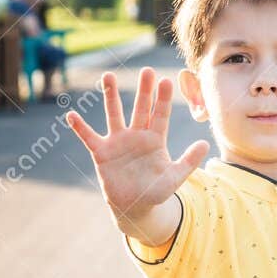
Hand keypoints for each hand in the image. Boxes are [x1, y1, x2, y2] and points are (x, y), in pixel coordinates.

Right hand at [64, 67, 208, 219]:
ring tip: (108, 76)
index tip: (166, 81)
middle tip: (147, 71)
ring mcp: (118, 142)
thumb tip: (205, 144)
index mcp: (155, 140)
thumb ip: (188, 161)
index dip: (162, 99)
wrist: (133, 206)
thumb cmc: (155, 191)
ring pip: (114, 114)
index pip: (160, 115)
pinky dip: (80, 127)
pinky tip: (71, 115)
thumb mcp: (174, 178)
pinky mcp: (102, 153)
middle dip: (143, 91)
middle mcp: (136, 136)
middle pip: (140, 108)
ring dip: (111, 96)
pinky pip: (89, 137)